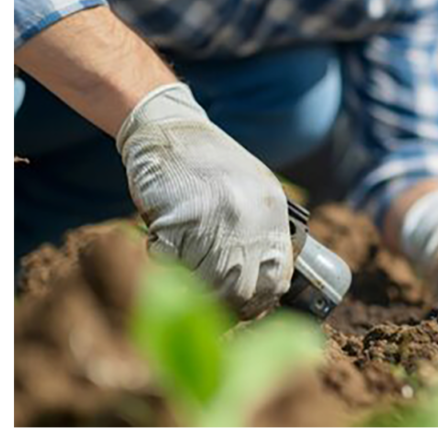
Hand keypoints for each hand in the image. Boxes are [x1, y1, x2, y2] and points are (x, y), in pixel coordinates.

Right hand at [117, 83, 292, 318]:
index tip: (240, 307)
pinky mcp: (179, 220)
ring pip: (207, 285)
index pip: (276, 280)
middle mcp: (250, 219)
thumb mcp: (252, 193)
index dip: (257, 302)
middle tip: (204, 299)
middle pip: (242, 291)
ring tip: (180, 270)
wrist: (170, 131)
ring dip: (191, 287)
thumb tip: (265, 285)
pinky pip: (171, 265)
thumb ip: (262, 233)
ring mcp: (216, 220)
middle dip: (223, 304)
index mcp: (273, 214)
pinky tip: (161, 245)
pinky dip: (163, 263)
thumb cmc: (209, 166)